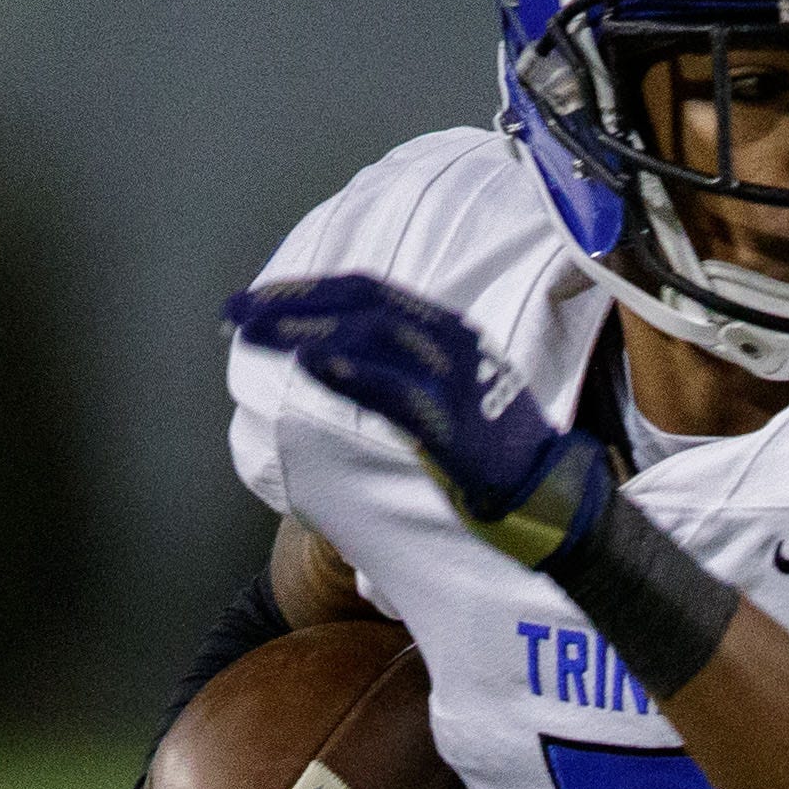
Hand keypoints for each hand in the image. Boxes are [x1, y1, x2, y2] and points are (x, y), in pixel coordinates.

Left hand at [225, 276, 608, 565]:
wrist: (552, 498)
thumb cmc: (493, 453)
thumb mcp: (445, 392)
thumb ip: (396, 370)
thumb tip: (330, 359)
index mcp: (447, 329)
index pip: (366, 291)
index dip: (307, 290)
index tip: (259, 300)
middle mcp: (450, 340)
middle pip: (360, 302)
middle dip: (292, 303)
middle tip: (236, 312)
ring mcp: (455, 378)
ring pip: (371, 335)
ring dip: (306, 330)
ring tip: (256, 334)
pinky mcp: (455, 423)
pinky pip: (396, 391)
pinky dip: (352, 374)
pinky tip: (312, 366)